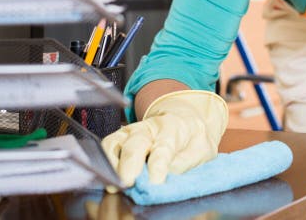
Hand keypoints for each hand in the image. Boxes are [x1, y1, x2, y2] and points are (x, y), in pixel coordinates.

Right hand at [101, 90, 227, 186]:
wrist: (183, 119)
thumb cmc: (192, 138)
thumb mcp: (201, 150)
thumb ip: (185, 164)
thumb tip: (166, 180)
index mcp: (174, 127)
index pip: (164, 148)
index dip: (158, 166)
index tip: (155, 183)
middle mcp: (149, 127)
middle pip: (135, 143)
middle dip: (130, 164)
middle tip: (128, 183)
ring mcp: (132, 130)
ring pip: (116, 142)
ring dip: (113, 164)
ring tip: (115, 185)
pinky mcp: (120, 137)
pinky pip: (107, 146)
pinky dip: (104, 161)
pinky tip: (108, 178)